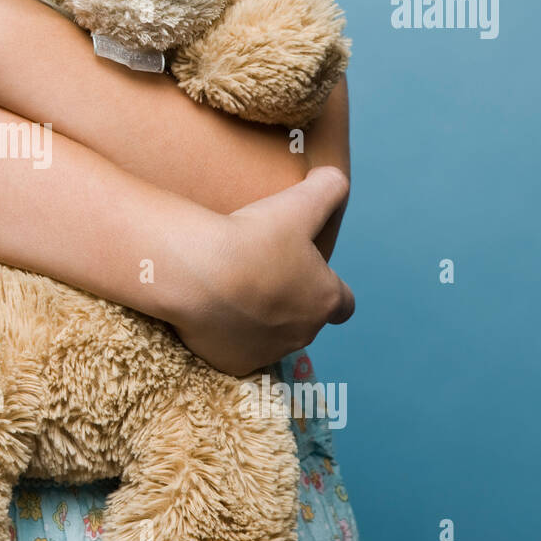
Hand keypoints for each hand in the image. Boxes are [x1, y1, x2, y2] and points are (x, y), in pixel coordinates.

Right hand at [170, 166, 355, 374]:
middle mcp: (303, 333)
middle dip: (290, 304)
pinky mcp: (233, 363)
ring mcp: (268, 352)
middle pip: (305, 321)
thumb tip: (334, 176)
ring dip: (260, 322)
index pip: (343, 303)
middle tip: (260, 275)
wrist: (196, 274)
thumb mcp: (298, 203)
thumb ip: (327, 188)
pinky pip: (236, 351)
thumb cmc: (252, 240)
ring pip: (271, 339)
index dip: (329, 288)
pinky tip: (212, 313)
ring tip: (232, 292)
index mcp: (325, 300)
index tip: (306, 273)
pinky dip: (228, 337)